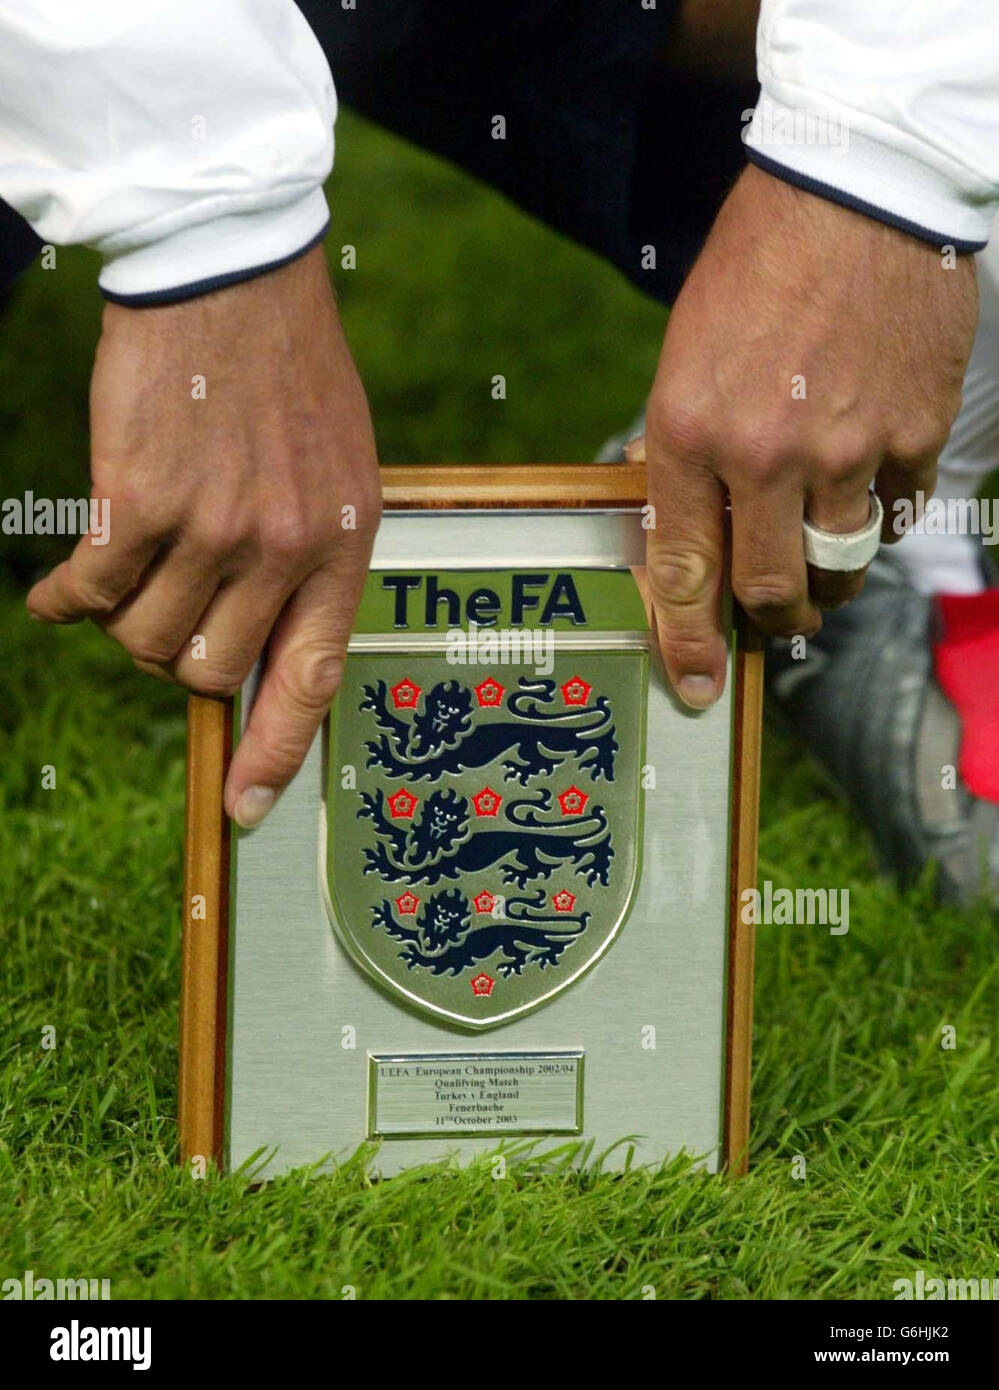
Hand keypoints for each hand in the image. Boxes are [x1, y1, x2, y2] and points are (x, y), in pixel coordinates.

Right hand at [27, 245, 380, 826]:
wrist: (234, 277)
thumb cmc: (289, 378)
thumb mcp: (337, 475)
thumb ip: (308, 563)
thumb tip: (262, 653)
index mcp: (341, 548)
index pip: (311, 681)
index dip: (276, 754)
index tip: (246, 808)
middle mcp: (283, 550)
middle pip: (206, 671)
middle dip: (174, 658)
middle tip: (161, 618)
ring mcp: (212, 529)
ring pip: (144, 637)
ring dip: (124, 622)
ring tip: (123, 580)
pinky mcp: (139, 501)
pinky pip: (91, 590)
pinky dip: (67, 598)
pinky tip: (59, 592)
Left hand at [639, 162, 977, 708]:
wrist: (855, 189)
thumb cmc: (755, 270)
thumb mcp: (684, 359)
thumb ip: (683, 452)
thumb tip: (684, 531)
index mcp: (689, 433)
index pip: (683, 570)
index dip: (688, 643)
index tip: (695, 685)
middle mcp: (765, 454)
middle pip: (771, 588)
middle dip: (772, 618)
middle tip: (776, 616)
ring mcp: (849, 448)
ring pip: (842, 564)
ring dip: (830, 580)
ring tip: (822, 562)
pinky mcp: (916, 432)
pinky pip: (898, 515)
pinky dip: (880, 517)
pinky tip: (868, 490)